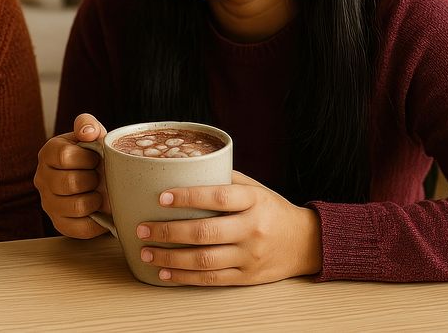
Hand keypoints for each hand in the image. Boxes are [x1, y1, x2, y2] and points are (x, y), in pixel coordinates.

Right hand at [34, 113, 110, 237]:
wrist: (104, 179)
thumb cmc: (96, 155)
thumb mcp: (93, 134)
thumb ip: (88, 124)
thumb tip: (87, 132)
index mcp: (48, 153)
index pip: (64, 156)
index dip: (87, 158)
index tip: (95, 158)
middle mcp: (42, 178)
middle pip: (70, 182)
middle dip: (92, 179)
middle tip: (97, 177)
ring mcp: (48, 203)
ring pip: (76, 206)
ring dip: (95, 199)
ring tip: (97, 192)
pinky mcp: (59, 224)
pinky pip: (80, 228)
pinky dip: (96, 222)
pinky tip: (98, 211)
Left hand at [136, 171, 321, 285]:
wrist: (306, 242)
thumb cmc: (271, 209)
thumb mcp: (254, 188)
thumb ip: (223, 179)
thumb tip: (183, 167)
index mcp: (253, 201)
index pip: (218, 197)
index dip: (188, 197)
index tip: (161, 196)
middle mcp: (252, 229)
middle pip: (205, 232)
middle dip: (168, 231)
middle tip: (142, 229)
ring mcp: (249, 256)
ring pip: (204, 260)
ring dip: (170, 257)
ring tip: (147, 252)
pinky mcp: (247, 278)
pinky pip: (211, 279)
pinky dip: (184, 277)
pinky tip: (164, 272)